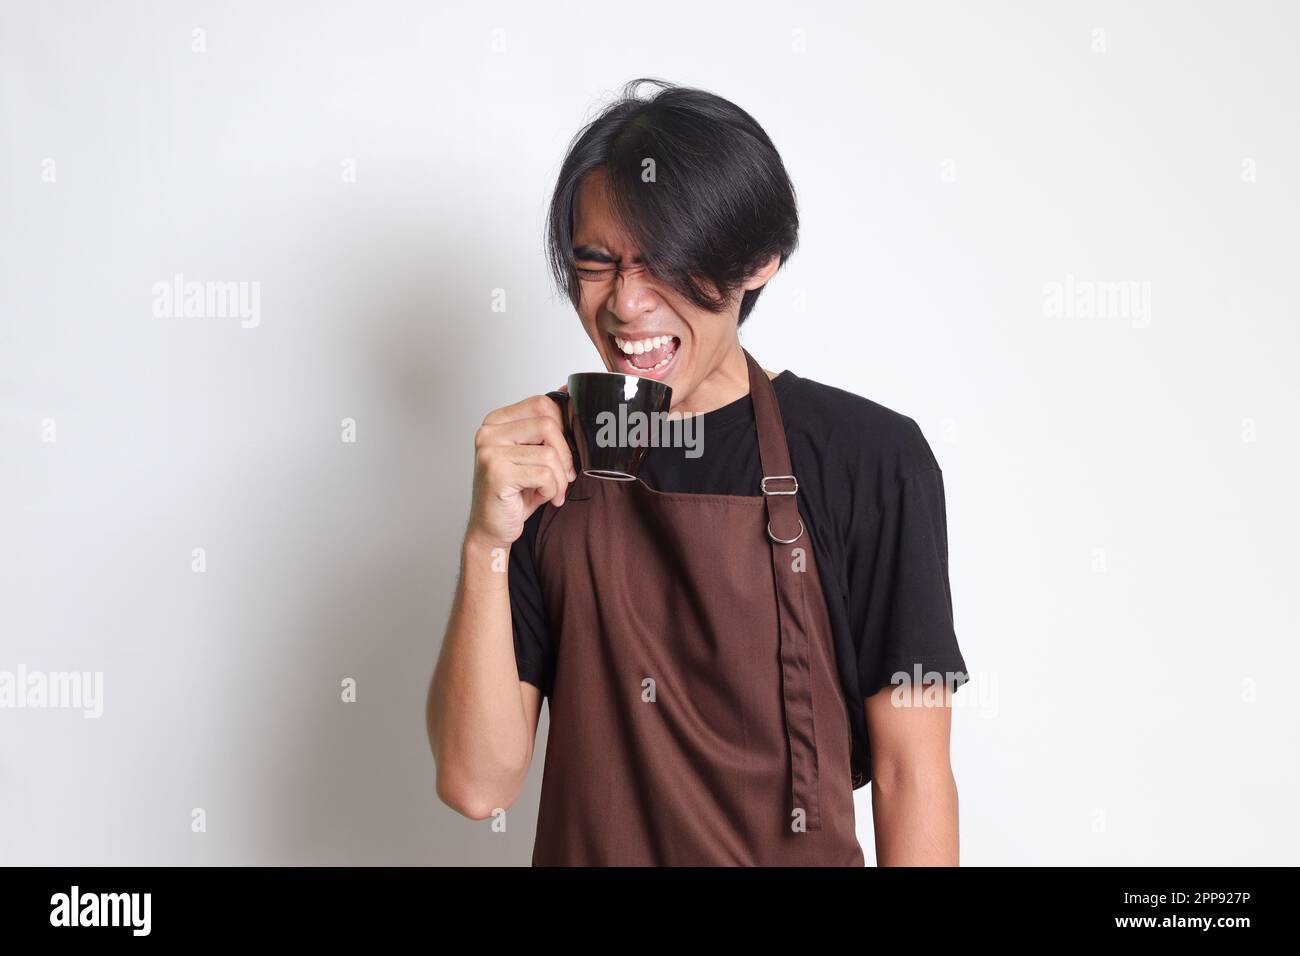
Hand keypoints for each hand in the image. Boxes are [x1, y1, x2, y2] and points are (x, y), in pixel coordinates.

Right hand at [467, 389, 575, 549]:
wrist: (492, 528)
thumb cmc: (515, 492)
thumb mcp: (534, 455)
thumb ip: (547, 428)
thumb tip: (568, 393)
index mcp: (497, 421)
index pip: (541, 404)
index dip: (564, 426)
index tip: (566, 450)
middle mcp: (489, 432)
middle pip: (548, 424)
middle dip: (565, 454)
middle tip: (564, 475)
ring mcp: (490, 452)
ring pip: (549, 453)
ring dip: (559, 478)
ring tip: (552, 491)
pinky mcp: (497, 474)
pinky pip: (544, 475)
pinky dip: (551, 490)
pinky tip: (542, 497)